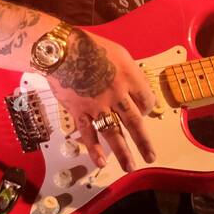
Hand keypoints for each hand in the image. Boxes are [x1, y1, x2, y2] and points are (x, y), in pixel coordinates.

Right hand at [46, 28, 156, 171]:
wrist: (61, 50)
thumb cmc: (90, 46)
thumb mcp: (119, 53)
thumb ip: (130, 73)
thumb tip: (137, 89)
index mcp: (129, 77)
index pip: (146, 100)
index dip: (147, 108)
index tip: (143, 112)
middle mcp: (117, 94)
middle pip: (135, 122)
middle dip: (144, 142)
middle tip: (151, 156)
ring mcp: (98, 105)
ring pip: (114, 132)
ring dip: (123, 152)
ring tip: (129, 167)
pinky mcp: (80, 110)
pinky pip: (88, 133)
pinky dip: (94, 149)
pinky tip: (100, 162)